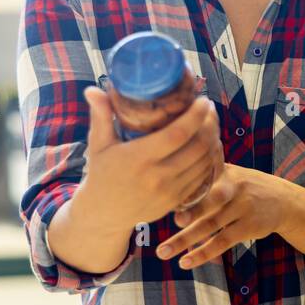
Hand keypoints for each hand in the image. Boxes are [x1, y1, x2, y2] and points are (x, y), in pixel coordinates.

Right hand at [77, 86, 223, 231]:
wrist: (103, 214)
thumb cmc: (101, 173)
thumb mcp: (98, 145)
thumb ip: (100, 117)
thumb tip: (92, 90)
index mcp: (138, 158)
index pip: (177, 134)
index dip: (195, 116)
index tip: (203, 100)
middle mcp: (157, 176)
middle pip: (197, 147)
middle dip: (209, 125)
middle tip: (209, 109)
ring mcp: (169, 191)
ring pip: (204, 162)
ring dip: (213, 140)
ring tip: (210, 124)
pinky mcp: (176, 201)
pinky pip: (202, 178)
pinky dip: (209, 160)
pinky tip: (207, 146)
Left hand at [155, 164, 292, 268]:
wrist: (285, 201)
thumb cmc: (248, 187)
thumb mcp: (232, 173)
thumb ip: (207, 176)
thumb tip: (169, 189)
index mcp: (226, 172)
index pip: (202, 178)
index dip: (183, 188)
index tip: (162, 196)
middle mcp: (234, 188)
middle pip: (207, 201)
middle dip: (187, 212)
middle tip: (168, 221)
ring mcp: (243, 208)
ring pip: (210, 225)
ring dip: (185, 240)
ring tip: (163, 252)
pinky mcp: (249, 227)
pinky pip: (222, 241)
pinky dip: (203, 252)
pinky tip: (186, 262)